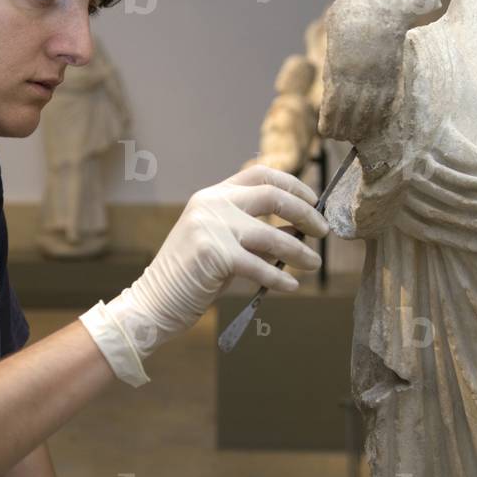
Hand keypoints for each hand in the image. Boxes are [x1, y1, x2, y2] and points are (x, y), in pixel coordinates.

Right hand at [79, 164, 328, 385]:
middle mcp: (210, 204)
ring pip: (271, 235)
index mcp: (211, 196)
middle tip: (323, 230)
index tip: (313, 200)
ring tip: (315, 264)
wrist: (153, 303)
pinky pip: (260, 265)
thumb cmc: (191, 278)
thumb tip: (300, 231)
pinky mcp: (214, 254)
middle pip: (272, 195)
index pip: (259, 174)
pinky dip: (280, 278)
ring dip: (300, 251)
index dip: (292, 183)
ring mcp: (211, 227)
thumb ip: (253, 234)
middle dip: (305, 213)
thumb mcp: (223, 246)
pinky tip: (291, 286)